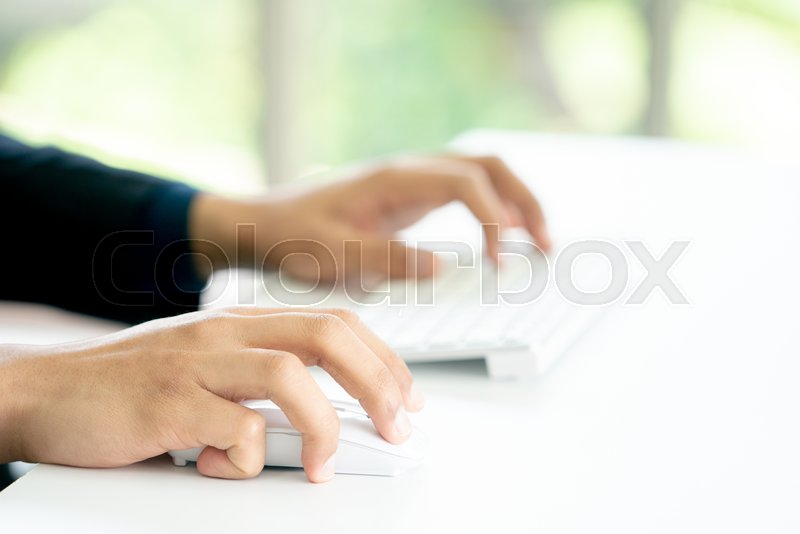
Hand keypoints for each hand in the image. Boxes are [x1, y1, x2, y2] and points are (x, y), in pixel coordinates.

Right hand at [0, 307, 422, 482]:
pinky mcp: (166, 402)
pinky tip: (227, 468)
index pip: (333, 322)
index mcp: (240, 322)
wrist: (49, 391)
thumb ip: (260, 378)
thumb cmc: (132, 384)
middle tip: (397, 426)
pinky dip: (245, 459)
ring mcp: (196, 363)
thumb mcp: (206, 366)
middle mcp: (224, 333)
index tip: (407, 397)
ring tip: (323, 464)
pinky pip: (232, 428)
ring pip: (288, 376)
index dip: (382, 358)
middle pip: (326, 336)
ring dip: (322, 426)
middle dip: (377, 382)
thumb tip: (325, 416)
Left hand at [191, 154, 549, 281]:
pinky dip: (493, 209)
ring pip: (482, 174)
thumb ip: (387, 260)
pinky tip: (501, 237)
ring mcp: (412, 181)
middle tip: (545, 243)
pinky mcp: (410, 197)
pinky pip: (465, 191)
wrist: (263, 224)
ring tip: (537, 241)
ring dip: (515, 201)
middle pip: (487, 166)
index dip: (492, 218)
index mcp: (393, 180)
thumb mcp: (333, 256)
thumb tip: (442, 266)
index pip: (465, 183)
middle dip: (523, 200)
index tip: (501, 259)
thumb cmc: (292, 237)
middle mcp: (409, 172)